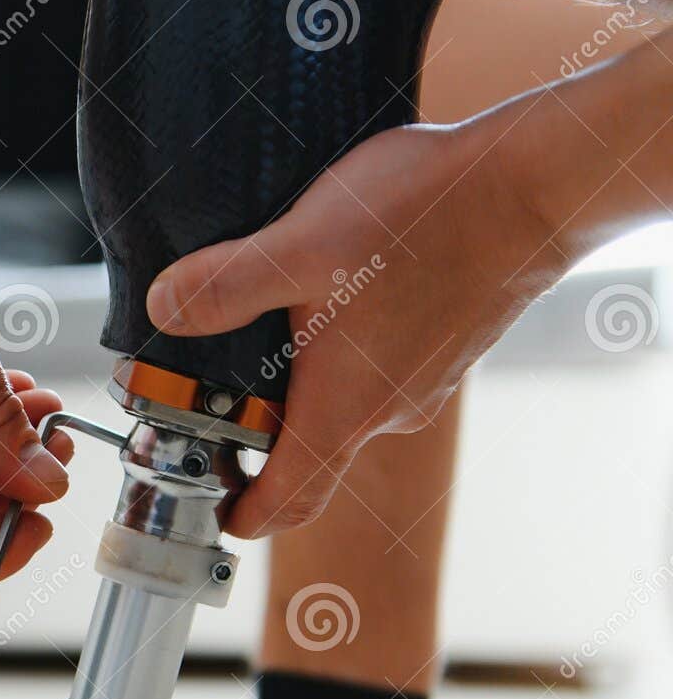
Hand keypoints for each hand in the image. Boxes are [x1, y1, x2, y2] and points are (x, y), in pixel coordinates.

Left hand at [144, 113, 567, 537]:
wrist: (534, 185)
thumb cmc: (427, 217)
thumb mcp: (301, 244)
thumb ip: (225, 285)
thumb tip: (164, 309)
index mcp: (344, 411)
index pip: (285, 503)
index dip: (240, 514)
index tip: (212, 503)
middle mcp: (385, 412)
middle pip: (306, 456)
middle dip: (254, 440)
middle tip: (208, 398)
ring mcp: (417, 382)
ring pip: (341, 408)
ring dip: (296, 389)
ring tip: (257, 332)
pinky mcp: (439, 349)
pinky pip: (375, 372)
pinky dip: (338, 355)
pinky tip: (323, 296)